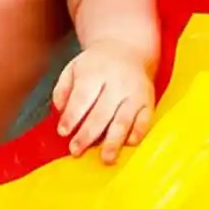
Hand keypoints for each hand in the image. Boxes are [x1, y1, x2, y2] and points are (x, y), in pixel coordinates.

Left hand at [52, 39, 155, 161]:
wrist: (128, 49)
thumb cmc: (96, 65)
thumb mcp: (73, 68)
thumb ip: (62, 89)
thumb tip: (60, 111)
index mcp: (95, 72)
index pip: (82, 98)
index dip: (72, 117)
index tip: (63, 132)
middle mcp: (117, 83)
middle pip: (101, 113)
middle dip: (87, 134)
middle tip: (76, 150)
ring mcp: (135, 93)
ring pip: (123, 120)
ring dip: (113, 142)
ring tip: (105, 159)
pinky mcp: (149, 101)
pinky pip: (144, 121)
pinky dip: (137, 134)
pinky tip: (127, 145)